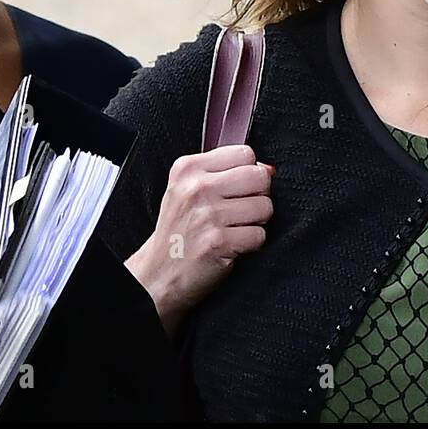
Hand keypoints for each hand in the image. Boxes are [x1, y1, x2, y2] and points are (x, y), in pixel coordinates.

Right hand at [126, 144, 273, 334]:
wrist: (157, 275)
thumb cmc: (178, 232)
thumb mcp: (189, 190)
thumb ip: (226, 172)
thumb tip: (269, 168)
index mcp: (188, 168)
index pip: (245, 153)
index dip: (249, 173)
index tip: (236, 190)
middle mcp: (196, 188)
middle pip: (260, 177)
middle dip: (258, 196)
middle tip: (239, 212)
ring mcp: (207, 215)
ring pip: (265, 207)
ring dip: (256, 223)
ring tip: (234, 229)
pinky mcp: (218, 242)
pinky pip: (260, 235)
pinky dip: (251, 244)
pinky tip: (232, 246)